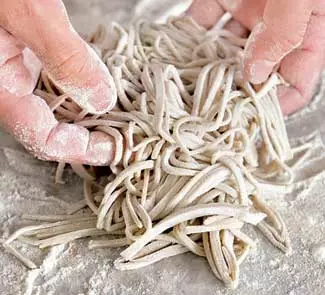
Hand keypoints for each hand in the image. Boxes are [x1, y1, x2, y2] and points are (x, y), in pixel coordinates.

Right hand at [0, 0, 116, 164]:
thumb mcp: (31, 13)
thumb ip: (64, 58)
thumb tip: (101, 100)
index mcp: (1, 86)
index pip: (41, 139)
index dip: (80, 149)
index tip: (114, 148)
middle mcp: (8, 87)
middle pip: (51, 132)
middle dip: (88, 140)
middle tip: (122, 140)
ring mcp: (18, 74)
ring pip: (55, 113)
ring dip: (87, 121)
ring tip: (118, 123)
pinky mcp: (27, 59)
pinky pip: (56, 89)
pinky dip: (81, 95)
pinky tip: (100, 93)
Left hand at [187, 0, 324, 114]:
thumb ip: (281, 34)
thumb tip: (255, 73)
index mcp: (306, 33)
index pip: (296, 84)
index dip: (275, 106)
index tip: (249, 121)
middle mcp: (276, 29)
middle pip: (255, 72)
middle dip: (233, 89)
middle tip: (210, 107)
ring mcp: (250, 13)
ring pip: (226, 49)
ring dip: (207, 65)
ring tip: (188, 81)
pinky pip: (205, 19)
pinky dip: (191, 31)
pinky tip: (178, 44)